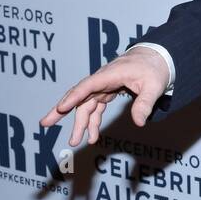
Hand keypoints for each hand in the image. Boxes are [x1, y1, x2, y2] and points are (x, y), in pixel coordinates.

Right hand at [39, 47, 170, 147]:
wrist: (156, 58)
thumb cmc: (154, 68)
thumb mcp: (154, 86)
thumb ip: (145, 103)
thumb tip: (139, 122)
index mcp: (110, 74)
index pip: (87, 86)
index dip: (73, 97)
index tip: (61, 107)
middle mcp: (102, 80)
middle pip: (78, 96)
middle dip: (60, 110)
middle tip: (44, 124)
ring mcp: (102, 86)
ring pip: (84, 105)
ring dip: (79, 123)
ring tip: (74, 141)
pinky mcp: (106, 92)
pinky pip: (95, 108)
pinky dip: (92, 122)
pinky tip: (91, 136)